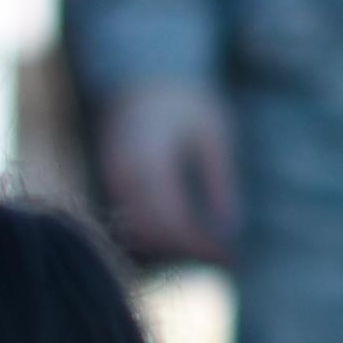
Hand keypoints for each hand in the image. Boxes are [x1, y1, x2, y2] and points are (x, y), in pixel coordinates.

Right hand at [95, 75, 242, 266]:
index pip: (172, 218)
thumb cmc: (187, 105)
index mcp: (151, 157)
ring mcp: (112, 180)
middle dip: (187, 254)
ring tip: (208, 251)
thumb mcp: (214, 133)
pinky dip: (155, 238)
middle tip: (222, 260)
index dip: (200, 244)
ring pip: (136, 233)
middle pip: (151, 234)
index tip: (229, 256)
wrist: (144, 82)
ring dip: (170, 251)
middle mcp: (124, 172)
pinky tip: (185, 238)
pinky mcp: (110, 186)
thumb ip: (220, 178)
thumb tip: (231, 228)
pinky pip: (129, 224)